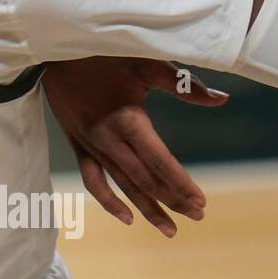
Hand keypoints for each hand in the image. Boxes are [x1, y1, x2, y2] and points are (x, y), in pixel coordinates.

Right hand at [43, 57, 227, 236]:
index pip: (160, 162)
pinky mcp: (77, 144)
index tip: (202, 201)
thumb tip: (222, 98)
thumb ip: (183, 85)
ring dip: (146, 208)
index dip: (181, 184)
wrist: (55, 50)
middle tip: (198, 215)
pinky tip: (125, 217)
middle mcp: (108, 138)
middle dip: (172, 200)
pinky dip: (107, 200)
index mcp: (127, 119)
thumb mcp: (146, 63)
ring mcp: (90, 144)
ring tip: (169, 229)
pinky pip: (92, 179)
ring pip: (121, 185)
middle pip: (144, 179)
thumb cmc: (104, 52)